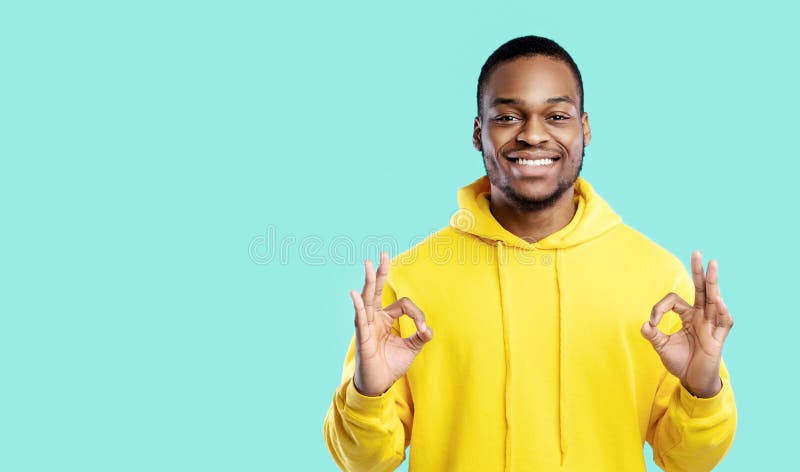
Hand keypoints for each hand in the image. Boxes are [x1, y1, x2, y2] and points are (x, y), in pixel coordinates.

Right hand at [350, 251, 432, 396]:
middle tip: (382, 254)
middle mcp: (374, 318)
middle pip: (376, 290)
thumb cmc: (391, 365)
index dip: (417, 314)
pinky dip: (358, 306)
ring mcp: (367, 326)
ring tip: (368, 264)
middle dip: (380, 272)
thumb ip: (420, 336)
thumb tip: (428, 329)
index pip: (403, 305)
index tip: (423, 329)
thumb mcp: (411, 348)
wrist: (379, 385)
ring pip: (367, 300)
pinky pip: (360, 319)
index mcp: (386, 319)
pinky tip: (355, 293)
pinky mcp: (362, 338)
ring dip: (368, 281)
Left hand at [641, 251, 733, 397]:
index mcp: (687, 316)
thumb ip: (652, 335)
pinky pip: (724, 321)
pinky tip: (718, 299)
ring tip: (712, 266)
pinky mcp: (718, 338)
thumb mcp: (661, 347)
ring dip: (712, 283)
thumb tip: (643, 324)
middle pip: (702, 289)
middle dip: (699, 272)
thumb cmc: (680, 362)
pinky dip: (722, 310)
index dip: (659, 308)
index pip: (674, 300)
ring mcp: (711, 325)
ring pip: (714, 299)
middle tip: (698, 253)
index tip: (651, 323)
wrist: (691, 381)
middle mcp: (701, 316)